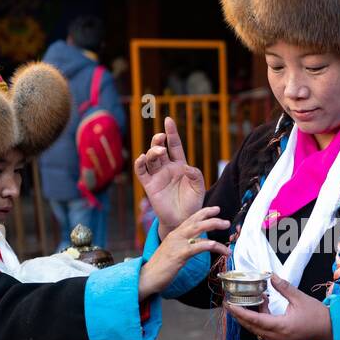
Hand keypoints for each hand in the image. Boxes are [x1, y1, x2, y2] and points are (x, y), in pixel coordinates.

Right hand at [135, 118, 207, 233]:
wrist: (183, 219)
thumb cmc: (192, 203)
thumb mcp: (199, 188)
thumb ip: (196, 176)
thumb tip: (186, 167)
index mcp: (180, 165)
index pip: (174, 145)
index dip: (171, 132)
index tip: (168, 120)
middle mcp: (167, 168)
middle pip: (160, 149)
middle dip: (159, 140)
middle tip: (161, 137)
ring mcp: (157, 176)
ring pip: (151, 158)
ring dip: (153, 151)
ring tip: (158, 150)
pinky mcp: (149, 185)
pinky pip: (142, 172)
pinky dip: (140, 164)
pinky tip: (142, 158)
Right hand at [138, 206, 229, 300]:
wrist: (147, 277)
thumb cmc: (160, 267)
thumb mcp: (172, 252)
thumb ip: (183, 245)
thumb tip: (196, 245)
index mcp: (174, 234)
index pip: (191, 219)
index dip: (204, 212)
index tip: (216, 209)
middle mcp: (176, 235)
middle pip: (197, 221)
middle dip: (213, 218)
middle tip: (226, 221)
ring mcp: (177, 244)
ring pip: (199, 229)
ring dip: (215, 226)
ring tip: (227, 229)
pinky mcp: (179, 254)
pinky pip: (198, 246)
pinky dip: (211, 245)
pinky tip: (220, 247)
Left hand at [225, 275, 332, 339]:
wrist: (330, 329)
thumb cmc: (317, 315)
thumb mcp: (300, 298)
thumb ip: (283, 287)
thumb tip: (270, 275)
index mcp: (282, 327)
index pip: (255, 320)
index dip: (240, 313)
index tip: (229, 305)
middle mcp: (278, 337)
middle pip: (252, 327)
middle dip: (240, 316)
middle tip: (230, 304)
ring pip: (258, 330)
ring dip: (251, 318)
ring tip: (251, 301)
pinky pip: (265, 332)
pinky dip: (260, 321)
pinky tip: (263, 307)